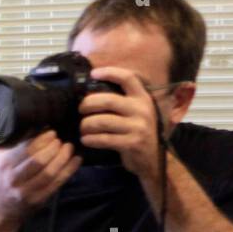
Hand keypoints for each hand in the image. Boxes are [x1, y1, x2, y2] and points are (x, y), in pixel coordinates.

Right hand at [0, 130, 81, 222]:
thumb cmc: (2, 178)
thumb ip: (13, 145)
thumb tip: (34, 125)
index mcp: (4, 164)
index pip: (26, 148)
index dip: (42, 138)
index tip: (51, 132)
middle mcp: (13, 179)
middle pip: (38, 160)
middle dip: (54, 147)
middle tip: (61, 140)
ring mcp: (25, 191)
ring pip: (49, 172)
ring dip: (63, 158)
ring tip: (69, 147)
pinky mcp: (37, 200)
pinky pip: (56, 184)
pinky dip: (69, 170)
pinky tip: (76, 160)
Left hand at [79, 67, 162, 181]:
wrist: (152, 158)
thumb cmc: (137, 132)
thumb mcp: (135, 112)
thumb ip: (121, 102)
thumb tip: (91, 92)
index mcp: (143, 98)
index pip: (127, 78)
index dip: (110, 73)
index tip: (93, 73)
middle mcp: (142, 109)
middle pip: (108, 100)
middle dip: (88, 104)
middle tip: (80, 110)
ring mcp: (138, 127)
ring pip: (102, 121)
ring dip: (86, 125)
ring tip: (82, 128)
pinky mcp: (132, 143)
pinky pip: (104, 139)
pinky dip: (90, 139)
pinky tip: (86, 140)